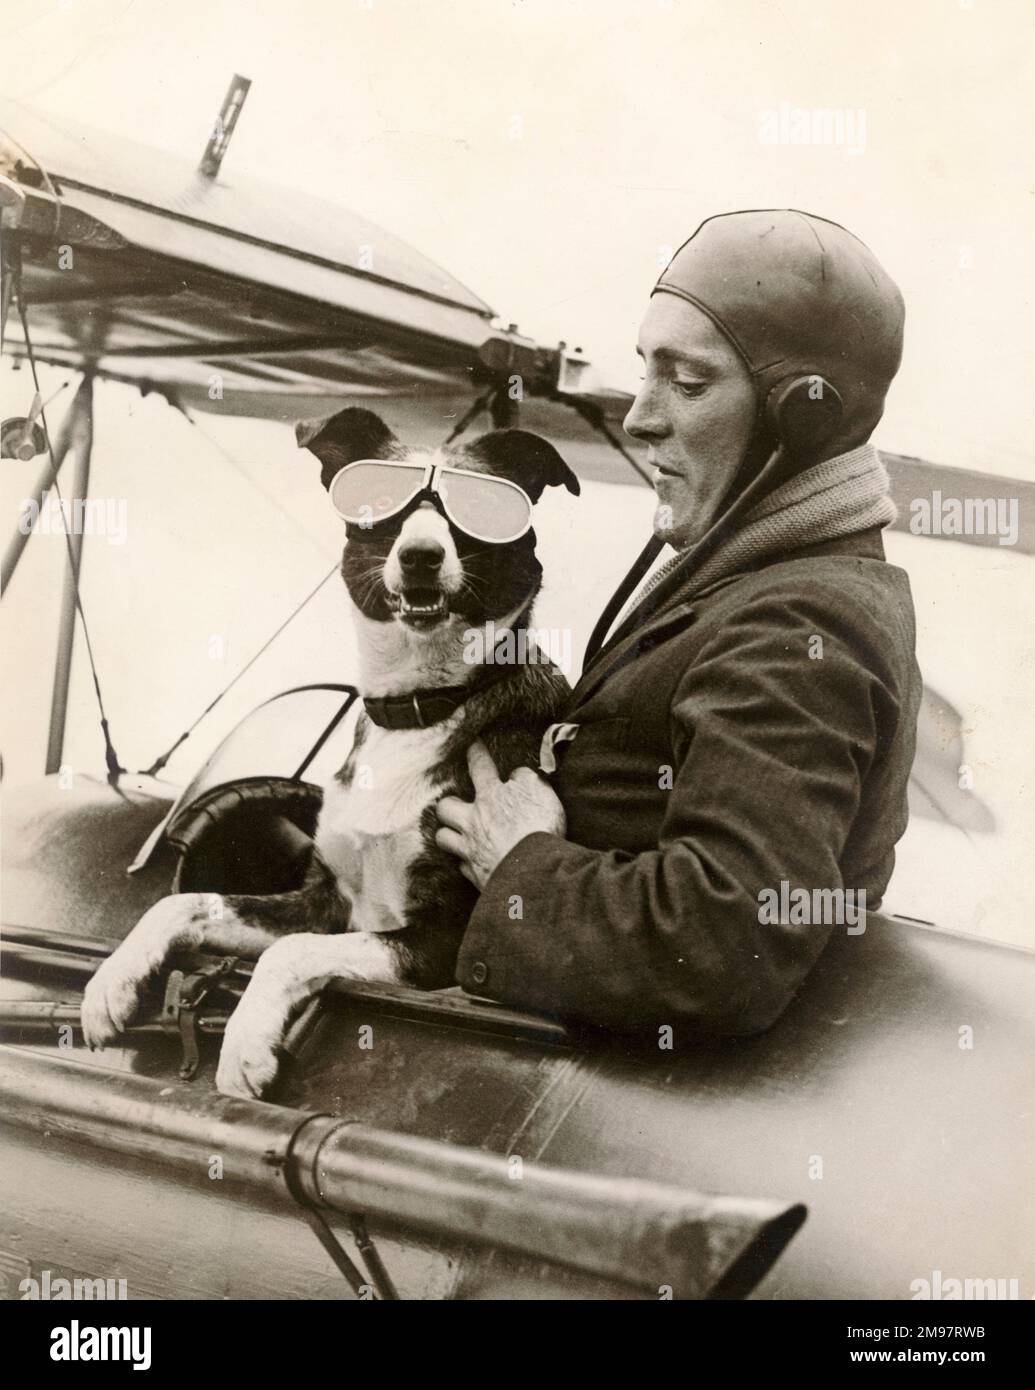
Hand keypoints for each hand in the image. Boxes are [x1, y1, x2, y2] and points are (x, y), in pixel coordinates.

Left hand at [435, 741, 565, 889]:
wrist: (534, 872)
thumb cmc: (539, 828)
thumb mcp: (540, 792)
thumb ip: (525, 780)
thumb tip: (515, 776)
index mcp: (491, 797)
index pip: (479, 766)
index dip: (475, 752)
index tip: (471, 742)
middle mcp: (474, 822)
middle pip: (445, 807)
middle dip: (448, 803)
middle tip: (457, 804)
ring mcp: (470, 850)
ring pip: (443, 838)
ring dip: (448, 834)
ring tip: (455, 833)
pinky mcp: (475, 875)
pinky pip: (461, 866)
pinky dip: (465, 863)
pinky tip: (471, 862)